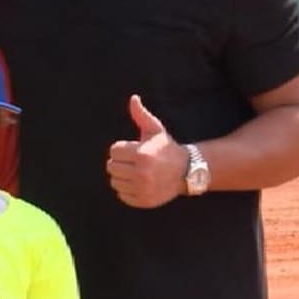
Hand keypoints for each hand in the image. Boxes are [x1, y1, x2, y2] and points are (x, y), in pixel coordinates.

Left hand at [107, 94, 189, 208]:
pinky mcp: (143, 201)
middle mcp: (141, 173)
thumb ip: (141, 115)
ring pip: (114, 182)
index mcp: (142, 154)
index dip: (122, 149)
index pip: (113, 151)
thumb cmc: (167, 148)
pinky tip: (138, 183)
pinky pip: (122, 195)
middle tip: (133, 161)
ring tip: (134, 172)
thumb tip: (133, 98)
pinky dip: (126, 190)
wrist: (186, 171)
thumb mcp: (155, 130)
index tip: (133, 150)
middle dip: (120, 162)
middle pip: (111, 167)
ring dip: (121, 176)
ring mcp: (142, 188)